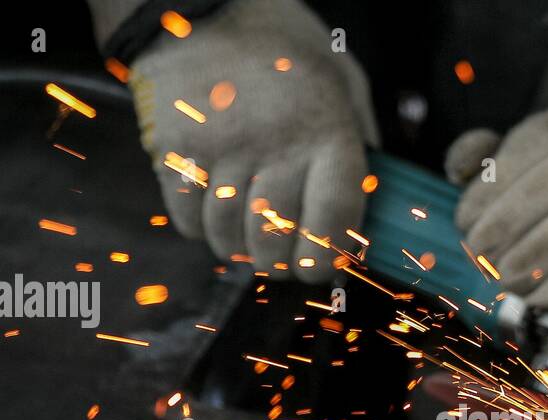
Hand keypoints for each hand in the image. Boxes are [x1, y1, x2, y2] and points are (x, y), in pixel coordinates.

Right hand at [127, 0, 376, 281]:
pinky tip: (211, 212)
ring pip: (229, 236)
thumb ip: (356, 135)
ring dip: (238, 249)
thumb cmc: (279, 44)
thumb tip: (372, 196)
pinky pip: (187, 218)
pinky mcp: (176, 150)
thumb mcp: (340, 77)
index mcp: (326, 129)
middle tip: (281, 261)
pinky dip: (200, 228)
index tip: (322, 265)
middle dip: (280, 264)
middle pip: (275, 241)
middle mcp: (276, 144)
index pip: (333, 221)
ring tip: (245, 240)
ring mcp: (222, 148)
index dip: (327, 258)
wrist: (197, 6)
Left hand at [447, 107, 547, 333]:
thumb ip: (491, 162)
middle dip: (508, 224)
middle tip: (479, 258)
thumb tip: (456, 165)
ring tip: (504, 280)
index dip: (491, 186)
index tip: (465, 225)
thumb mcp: (540, 168)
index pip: (532, 142)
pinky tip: (541, 297)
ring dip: (536, 253)